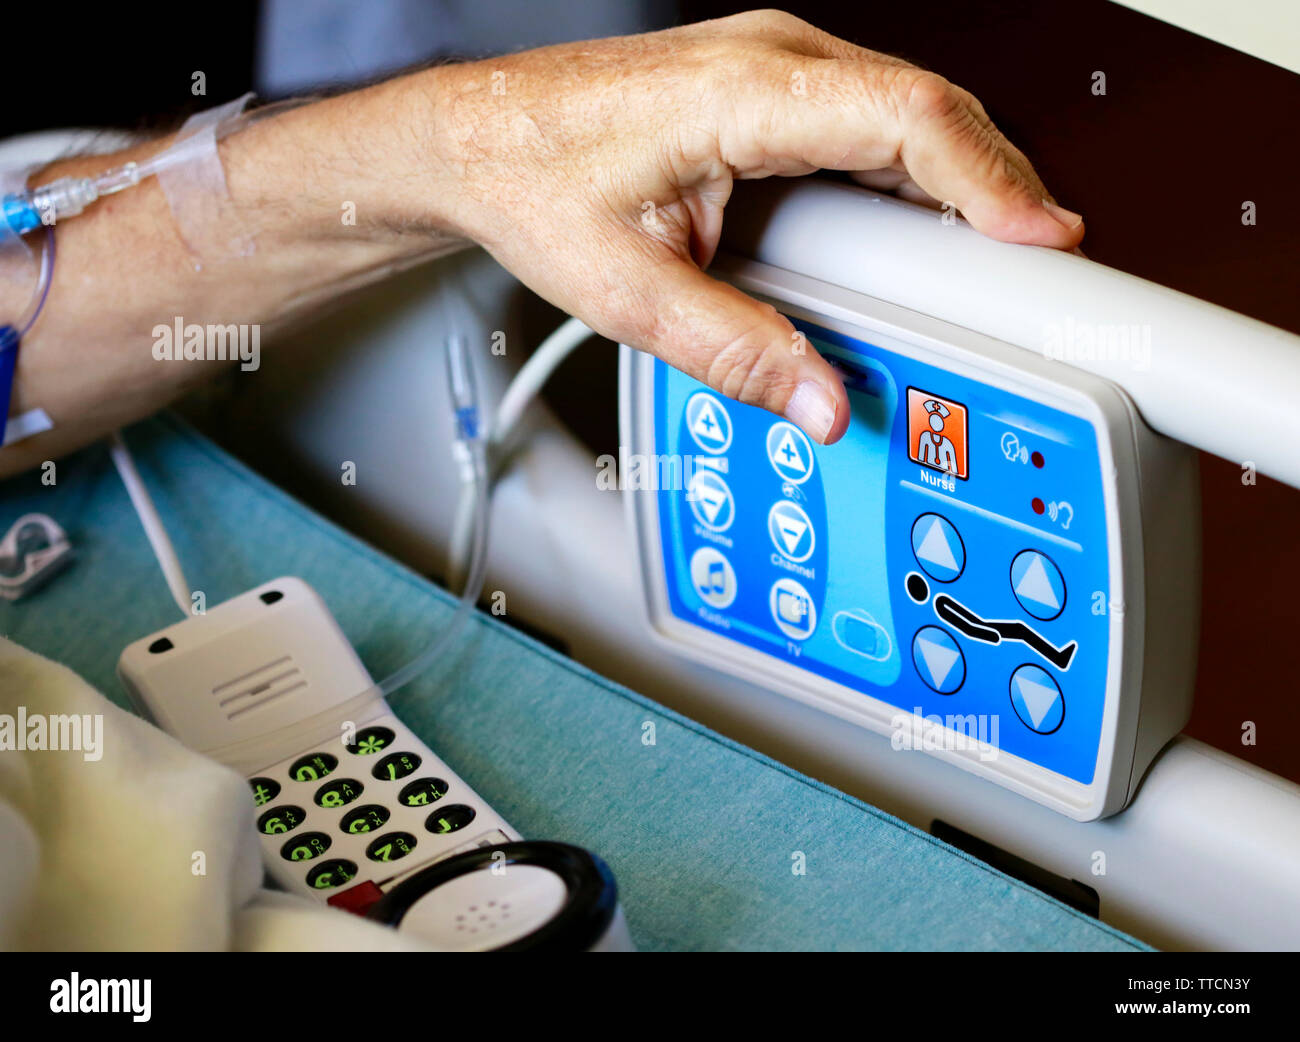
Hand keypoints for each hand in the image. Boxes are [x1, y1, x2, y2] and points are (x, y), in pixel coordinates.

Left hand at [426, 10, 1083, 443]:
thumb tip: (816, 396)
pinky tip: (922, 236)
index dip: (988, 179)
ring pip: (907, 117)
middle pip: (929, 113)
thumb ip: (733, 349)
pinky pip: (869, 127)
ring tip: (997, 267)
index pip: (906, 119)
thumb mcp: (628, 291)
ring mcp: (775, 68)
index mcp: (745, 90)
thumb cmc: (531, 181)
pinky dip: (912, 180)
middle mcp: (772, 60)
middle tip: (1041, 276)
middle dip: (996, 190)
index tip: (1042, 239)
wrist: (477, 140)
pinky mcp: (770, 94)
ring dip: (960, 186)